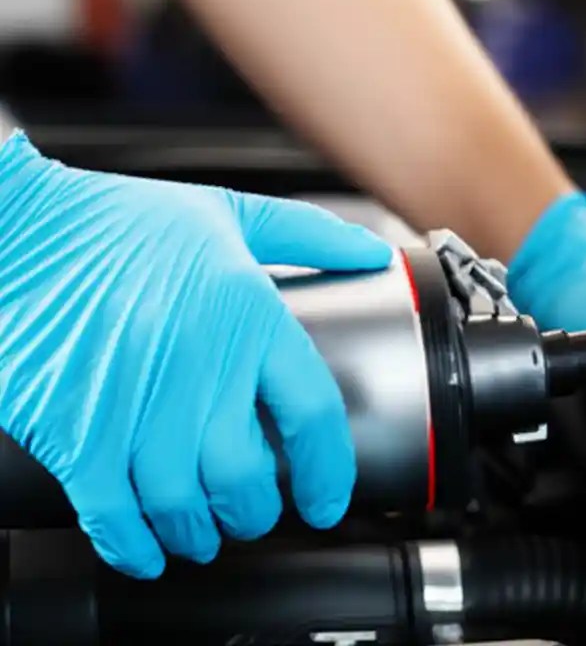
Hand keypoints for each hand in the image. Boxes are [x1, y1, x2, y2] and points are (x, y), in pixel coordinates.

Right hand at [0, 133, 392, 578]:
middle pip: (248, 476)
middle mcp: (198, 365)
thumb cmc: (116, 219)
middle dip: (256, 512)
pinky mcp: (73, 431)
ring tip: (203, 534)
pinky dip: (134, 546)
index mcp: (248, 315)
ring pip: (183, 505)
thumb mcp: (228, 212)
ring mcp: (132, 404)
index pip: (314, 414)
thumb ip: (309, 234)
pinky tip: (147, 551)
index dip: (329, 471)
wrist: (15, 226)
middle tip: (253, 515)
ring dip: (199, 534)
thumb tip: (372, 255)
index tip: (327, 498)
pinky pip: (112, 513)